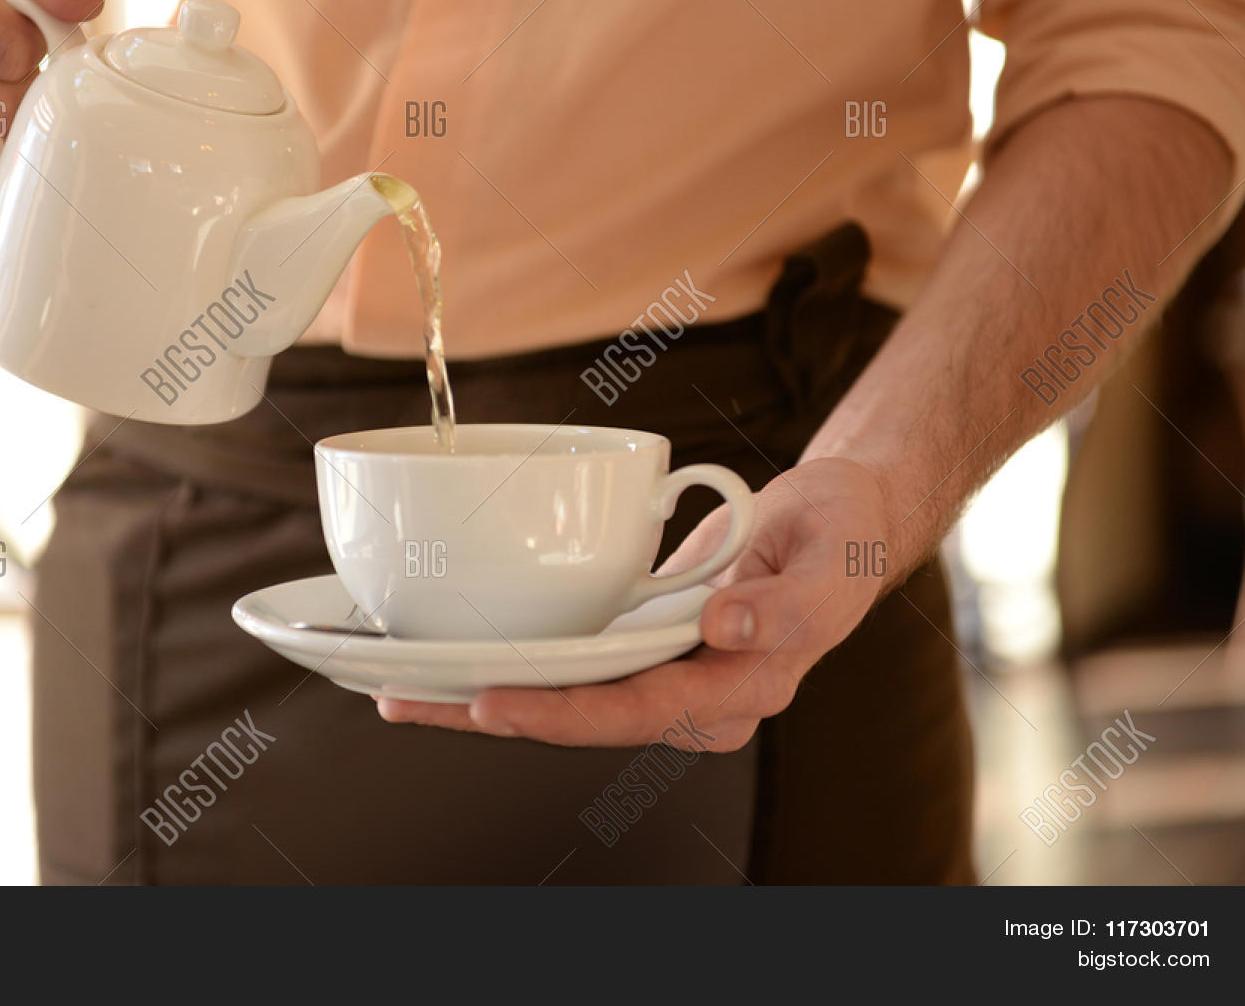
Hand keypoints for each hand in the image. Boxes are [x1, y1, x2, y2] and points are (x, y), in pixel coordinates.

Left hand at [376, 457, 895, 750]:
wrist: (840, 526)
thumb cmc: (841, 543)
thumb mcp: (833, 566)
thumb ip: (788, 606)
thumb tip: (724, 627)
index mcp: (739, 692)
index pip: (637, 714)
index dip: (561, 714)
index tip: (493, 702)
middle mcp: (691, 698)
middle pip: (580, 718)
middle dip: (493, 715)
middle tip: (408, 700)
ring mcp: (664, 674)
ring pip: (565, 696)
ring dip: (484, 695)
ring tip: (403, 688)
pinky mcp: (644, 645)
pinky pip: (572, 663)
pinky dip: (516, 660)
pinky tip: (458, 654)